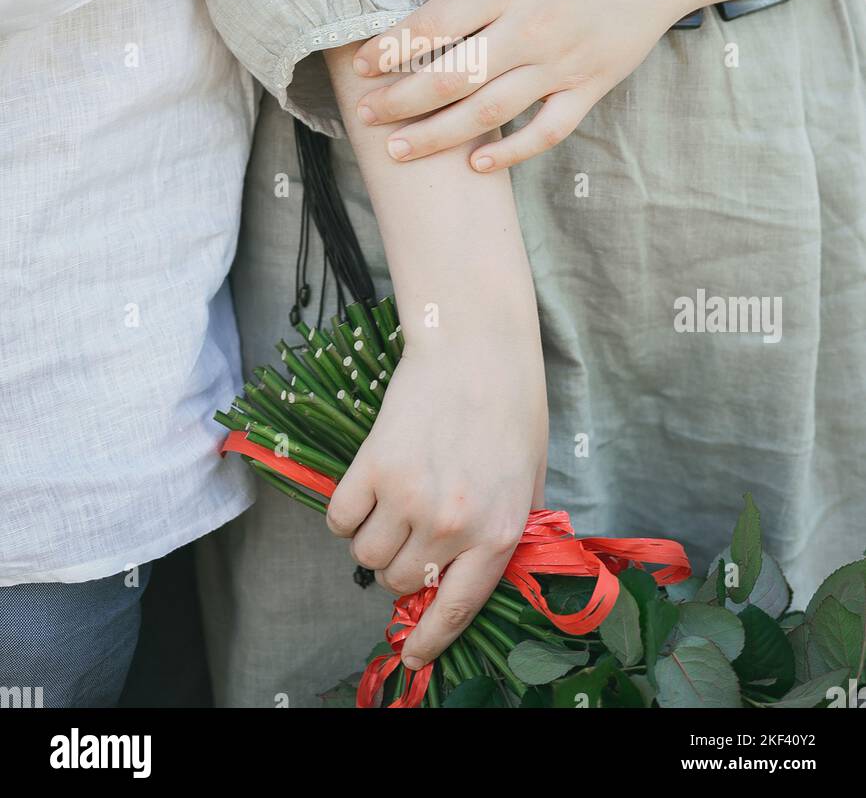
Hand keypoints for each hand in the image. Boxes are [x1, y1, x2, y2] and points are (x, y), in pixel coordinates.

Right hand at [326, 321, 546, 669]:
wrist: (477, 348)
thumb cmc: (510, 409)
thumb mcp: (526, 481)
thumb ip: (503, 532)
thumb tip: (467, 577)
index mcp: (496, 533)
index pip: (455, 609)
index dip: (429, 640)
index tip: (412, 656)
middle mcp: (452, 525)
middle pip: (399, 580)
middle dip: (398, 565)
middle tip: (408, 530)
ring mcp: (409, 497)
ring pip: (365, 554)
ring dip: (370, 538)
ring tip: (389, 502)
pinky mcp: (373, 466)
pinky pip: (339, 518)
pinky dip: (345, 511)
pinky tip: (365, 486)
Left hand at [352, 0, 690, 170]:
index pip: (435, 24)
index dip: (392, 48)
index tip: (360, 65)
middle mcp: (531, 28)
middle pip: (453, 76)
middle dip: (401, 101)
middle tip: (365, 116)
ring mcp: (561, 64)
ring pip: (490, 110)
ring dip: (439, 134)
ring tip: (399, 149)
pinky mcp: (589, 88)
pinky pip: (547, 130)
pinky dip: (512, 152)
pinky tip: (477, 164)